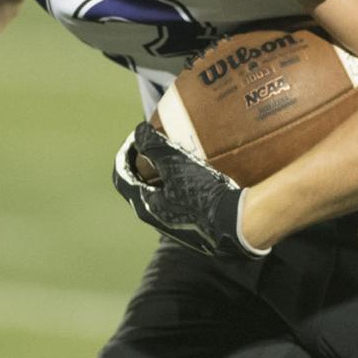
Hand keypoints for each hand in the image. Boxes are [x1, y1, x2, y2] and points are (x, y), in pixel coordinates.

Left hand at [112, 122, 268, 258]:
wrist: (236, 225)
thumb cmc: (202, 196)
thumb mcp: (176, 165)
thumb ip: (154, 146)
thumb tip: (139, 132)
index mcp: (145, 206)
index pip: (122, 178)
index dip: (124, 155)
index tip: (136, 139)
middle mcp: (156, 218)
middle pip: (140, 186)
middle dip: (144, 164)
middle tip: (155, 145)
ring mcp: (175, 224)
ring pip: (160, 193)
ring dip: (163, 174)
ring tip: (178, 155)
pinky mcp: (192, 225)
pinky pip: (178, 200)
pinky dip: (180, 183)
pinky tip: (199, 173)